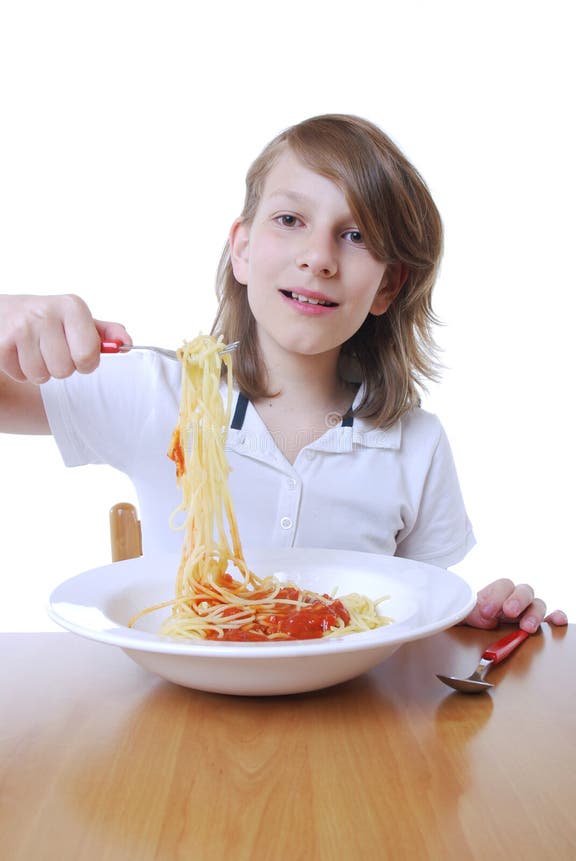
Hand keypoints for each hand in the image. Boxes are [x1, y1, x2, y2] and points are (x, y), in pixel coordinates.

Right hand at [0, 294, 130, 383]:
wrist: (4, 311)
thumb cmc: (50, 321)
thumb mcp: (80, 321)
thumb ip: (106, 333)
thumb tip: (126, 343)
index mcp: (72, 306)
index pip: (88, 354)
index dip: (87, 363)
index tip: (80, 355)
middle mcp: (46, 312)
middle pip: (64, 370)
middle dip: (61, 368)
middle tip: (55, 352)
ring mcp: (22, 326)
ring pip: (41, 376)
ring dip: (41, 371)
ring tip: (37, 352)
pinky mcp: (2, 341)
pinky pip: (21, 376)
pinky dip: (22, 371)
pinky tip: (21, 353)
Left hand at [463, 578, 567, 632]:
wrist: (473, 631)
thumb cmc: (471, 619)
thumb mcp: (464, 614)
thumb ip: (466, 610)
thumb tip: (467, 611)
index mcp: (498, 592)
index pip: (503, 585)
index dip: (496, 597)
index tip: (486, 612)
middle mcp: (515, 598)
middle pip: (524, 591)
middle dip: (517, 601)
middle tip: (508, 612)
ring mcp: (528, 611)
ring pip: (538, 604)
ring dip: (534, 614)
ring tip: (527, 627)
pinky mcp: (536, 624)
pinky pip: (550, 619)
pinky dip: (555, 618)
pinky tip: (557, 622)